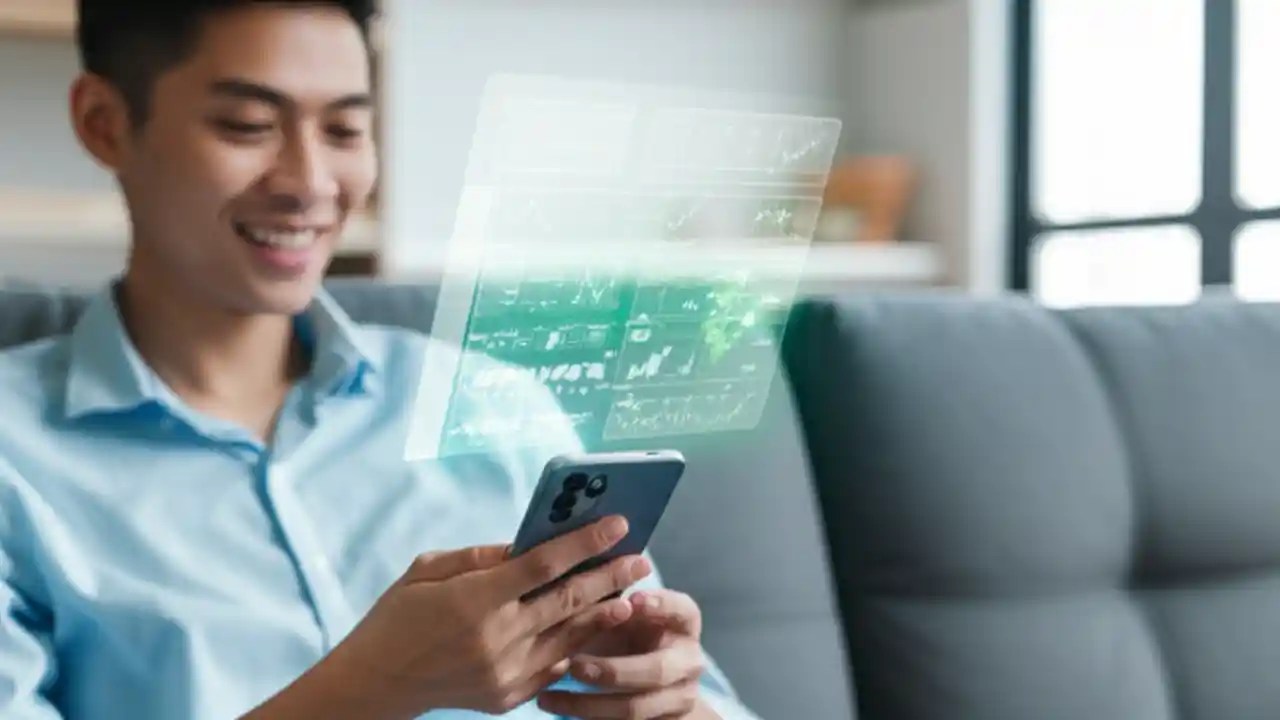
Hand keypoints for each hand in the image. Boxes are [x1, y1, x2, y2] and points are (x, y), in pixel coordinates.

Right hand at [322, 516, 652, 718]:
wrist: (377, 684)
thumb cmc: (398, 617)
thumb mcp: (428, 570)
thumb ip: (482, 556)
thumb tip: (529, 544)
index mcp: (474, 600)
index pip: (544, 564)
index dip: (585, 543)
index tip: (617, 524)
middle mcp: (496, 638)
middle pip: (569, 600)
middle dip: (611, 576)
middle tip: (642, 558)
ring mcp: (505, 673)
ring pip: (571, 637)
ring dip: (605, 612)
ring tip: (632, 592)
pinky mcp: (507, 697)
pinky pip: (555, 668)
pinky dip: (577, 646)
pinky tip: (594, 627)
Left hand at [536, 589, 719, 719]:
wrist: (646, 681)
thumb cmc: (625, 631)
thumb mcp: (621, 615)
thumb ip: (606, 602)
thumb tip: (569, 582)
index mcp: (683, 621)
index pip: (680, 609)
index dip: (660, 605)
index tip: (631, 600)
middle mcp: (689, 659)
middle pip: (657, 670)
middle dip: (613, 671)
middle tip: (574, 666)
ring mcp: (680, 696)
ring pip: (636, 707)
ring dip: (590, 704)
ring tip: (549, 697)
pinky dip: (589, 718)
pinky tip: (558, 709)